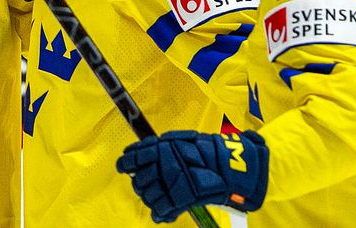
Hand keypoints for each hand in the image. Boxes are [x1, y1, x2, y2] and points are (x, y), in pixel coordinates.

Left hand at [116, 130, 268, 222]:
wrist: (231, 167)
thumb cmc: (208, 152)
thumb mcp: (181, 141)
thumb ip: (160, 147)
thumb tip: (136, 155)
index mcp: (160, 147)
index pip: (133, 157)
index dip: (126, 163)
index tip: (124, 166)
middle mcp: (161, 164)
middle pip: (138, 180)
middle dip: (141, 184)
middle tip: (149, 185)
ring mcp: (169, 182)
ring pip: (148, 196)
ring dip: (151, 198)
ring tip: (161, 197)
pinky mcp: (178, 199)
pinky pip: (160, 210)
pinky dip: (161, 213)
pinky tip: (164, 213)